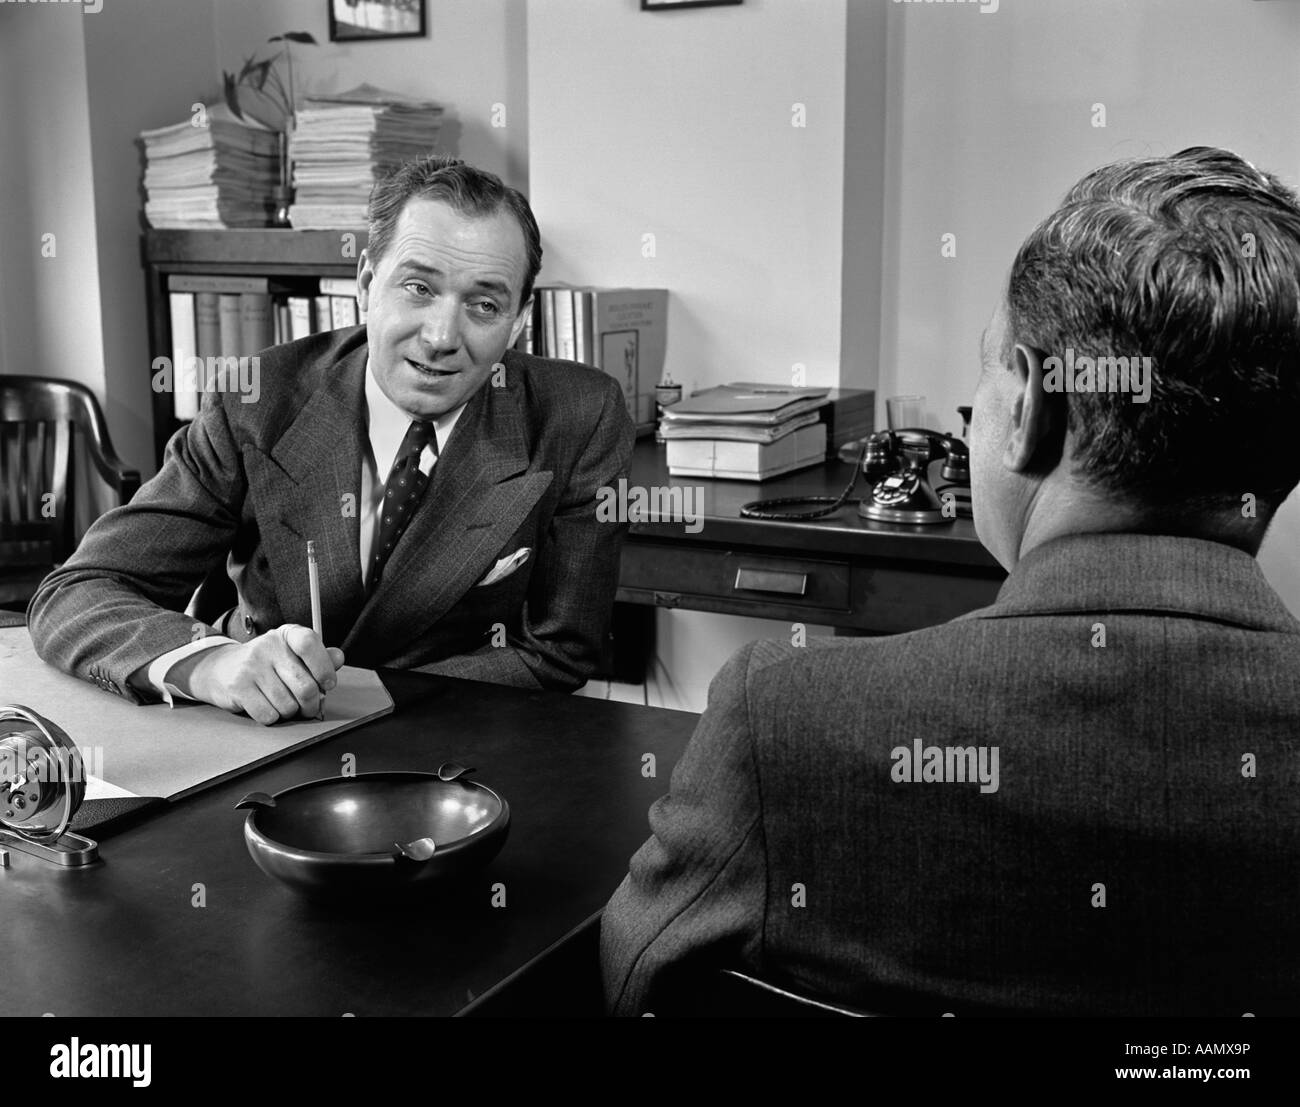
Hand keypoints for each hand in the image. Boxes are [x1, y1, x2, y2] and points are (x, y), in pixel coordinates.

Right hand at [174, 626, 344, 724]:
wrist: (221, 669)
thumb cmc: (267, 664)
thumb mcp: (292, 654)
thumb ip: (318, 657)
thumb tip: (338, 658)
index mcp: (286, 634)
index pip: (309, 643)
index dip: (324, 668)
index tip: (328, 684)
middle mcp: (268, 646)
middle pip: (305, 687)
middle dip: (312, 704)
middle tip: (308, 706)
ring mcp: (251, 666)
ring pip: (288, 705)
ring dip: (291, 713)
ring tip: (284, 704)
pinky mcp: (238, 687)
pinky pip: (269, 715)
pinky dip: (273, 718)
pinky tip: (267, 707)